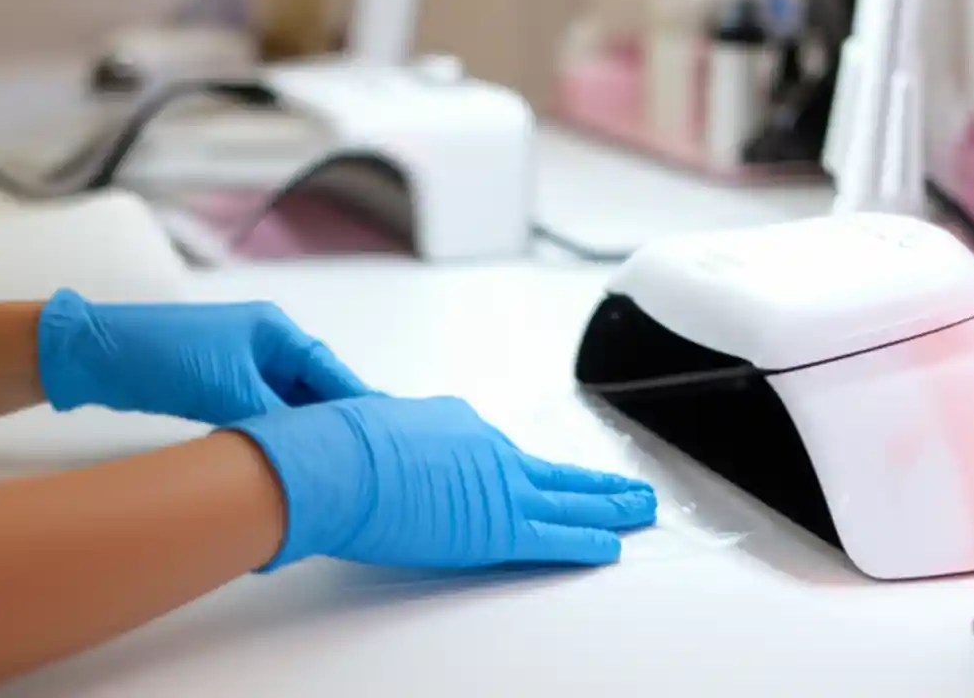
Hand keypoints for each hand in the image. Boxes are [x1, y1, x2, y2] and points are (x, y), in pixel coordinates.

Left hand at [38, 289, 369, 423]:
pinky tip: (290, 455)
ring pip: (287, 404)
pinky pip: (262, 413)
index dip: (357, 399)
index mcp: (273, 331)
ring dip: (305, 429)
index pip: (328, 370)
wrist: (96, 356)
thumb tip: (309, 449)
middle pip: (312, 386)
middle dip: (336, 417)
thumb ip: (275, 418)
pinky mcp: (217, 387)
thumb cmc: (164, 356)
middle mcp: (263, 344)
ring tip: (336, 460)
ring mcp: (240, 365)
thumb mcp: (228, 390)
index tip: (388, 425)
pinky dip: (276, 432)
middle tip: (367, 449)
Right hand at [231, 396, 657, 570]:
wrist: (335, 459)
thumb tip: (368, 449)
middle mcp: (485, 449)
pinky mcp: (500, 525)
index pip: (497, 453)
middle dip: (591, 482)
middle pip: (549, 471)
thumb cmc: (334, 444)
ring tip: (639, 510)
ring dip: (608, 507)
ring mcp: (498, 486)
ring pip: (567, 498)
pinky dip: (585, 541)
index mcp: (452, 424)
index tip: (536, 476)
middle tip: (625, 488)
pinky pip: (555, 535)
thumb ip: (382, 442)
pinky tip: (610, 547)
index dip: (520, 470)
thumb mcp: (364, 428)